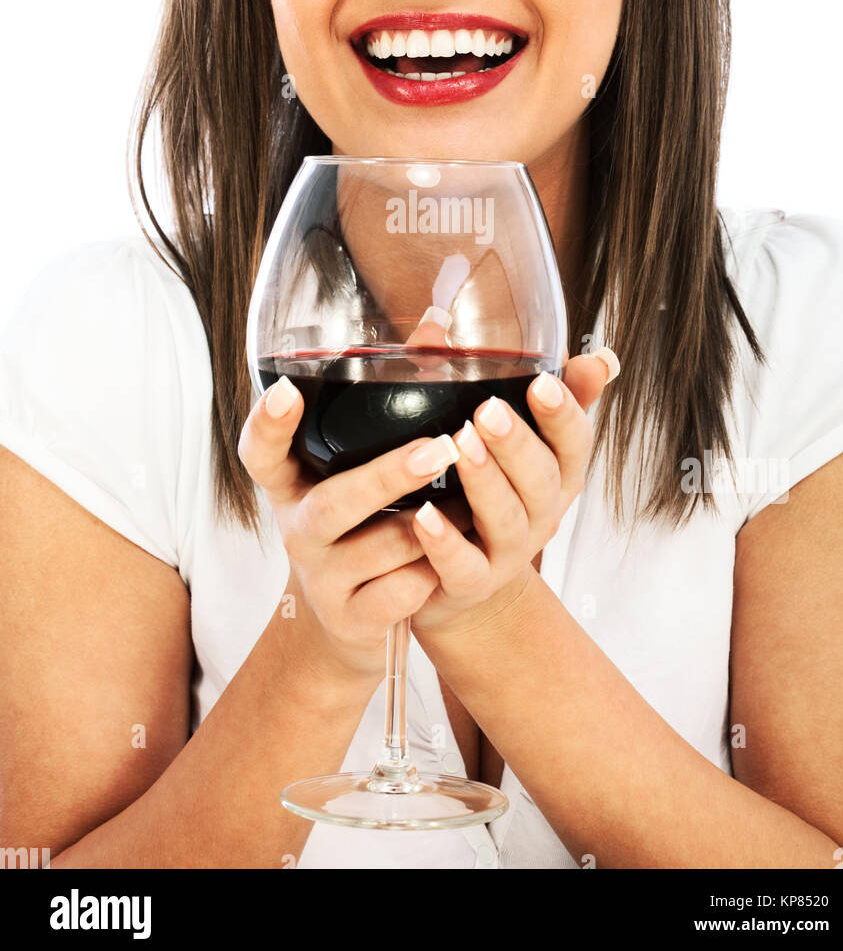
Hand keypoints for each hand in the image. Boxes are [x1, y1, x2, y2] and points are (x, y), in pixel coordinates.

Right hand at [237, 382, 471, 683]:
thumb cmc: (363, 526)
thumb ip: (388, 410)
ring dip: (433, 527)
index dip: (268, 425)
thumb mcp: (359, 473)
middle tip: (442, 449)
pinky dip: (432, 575)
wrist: (354, 624)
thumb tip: (435, 327)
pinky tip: (452, 559)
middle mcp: (299, 530)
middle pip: (331, 505)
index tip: (285, 390)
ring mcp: (322, 579)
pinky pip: (400, 594)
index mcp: (294, 486)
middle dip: (389, 476)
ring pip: (380, 550)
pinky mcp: (352, 620)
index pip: (261, 454)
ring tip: (473, 502)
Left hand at [409, 348, 619, 639]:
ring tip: (459, 446)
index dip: (566, 412)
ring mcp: (509, 551)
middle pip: (544, 478)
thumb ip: (465, 381)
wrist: (461, 584)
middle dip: (518, 443)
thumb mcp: (487, 437)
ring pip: (508, 519)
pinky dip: (444, 542)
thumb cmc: (477, 492)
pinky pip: (463, 566)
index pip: (576, 440)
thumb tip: (436, 319)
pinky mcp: (471, 583)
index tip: (543, 380)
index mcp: (555, 471)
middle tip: (488, 410)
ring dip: (485, 482)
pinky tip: (423, 517)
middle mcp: (543, 512)